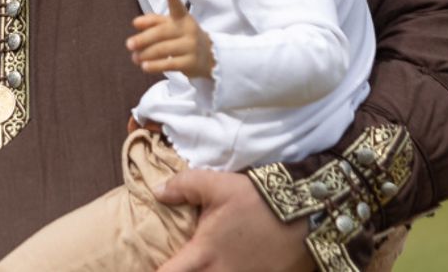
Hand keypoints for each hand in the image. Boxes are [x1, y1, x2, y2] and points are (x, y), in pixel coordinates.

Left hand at [127, 0, 213, 77]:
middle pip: (161, 32)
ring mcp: (191, 46)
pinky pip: (169, 64)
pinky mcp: (191, 62)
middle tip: (129, 44)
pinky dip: (155, 65)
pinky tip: (144, 67)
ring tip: (134, 58)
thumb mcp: (172, 26)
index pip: (177, 7)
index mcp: (182, 18)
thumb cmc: (182, 37)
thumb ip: (153, 21)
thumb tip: (135, 23)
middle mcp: (188, 30)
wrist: (209, 57)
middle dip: (143, 39)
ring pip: (163, 49)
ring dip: (146, 54)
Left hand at [155, 170, 312, 271]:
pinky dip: (223, 271)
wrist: (307, 213)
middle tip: (175, 262)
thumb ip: (182, 186)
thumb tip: (157, 191)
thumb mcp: (216, 184)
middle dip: (178, 271)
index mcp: (203, 255)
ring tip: (198, 263)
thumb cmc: (258, 199)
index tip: (140, 264)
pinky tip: (220, 263)